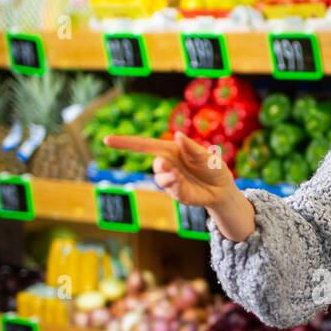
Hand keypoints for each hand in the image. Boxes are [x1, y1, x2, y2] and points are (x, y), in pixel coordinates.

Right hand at [103, 131, 236, 207]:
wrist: (222, 189)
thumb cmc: (213, 168)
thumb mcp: (206, 156)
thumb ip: (192, 148)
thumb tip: (178, 136)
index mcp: (171, 150)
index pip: (144, 145)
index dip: (126, 142)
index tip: (107, 140)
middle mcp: (168, 164)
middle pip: (154, 164)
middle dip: (158, 165)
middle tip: (164, 163)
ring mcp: (171, 180)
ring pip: (161, 179)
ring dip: (167, 177)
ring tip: (178, 176)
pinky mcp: (177, 193)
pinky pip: (172, 190)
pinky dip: (176, 186)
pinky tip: (182, 182)